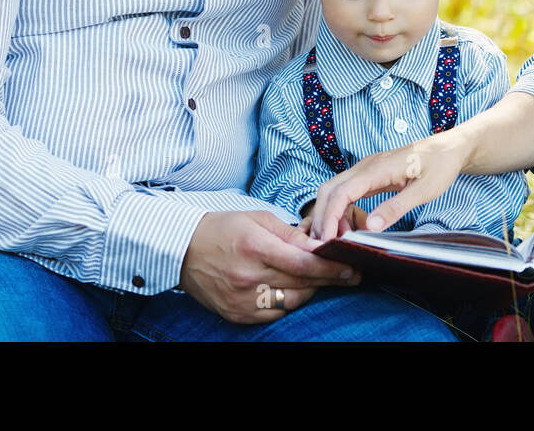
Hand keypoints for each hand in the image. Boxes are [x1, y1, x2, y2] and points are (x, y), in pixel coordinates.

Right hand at [179, 211, 359, 323]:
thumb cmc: (222, 228)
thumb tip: (319, 246)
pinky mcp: (237, 314)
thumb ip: (290, 234)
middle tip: (349, 274)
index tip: (351, 266)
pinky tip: (295, 289)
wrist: (181, 251)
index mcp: (255, 247)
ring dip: (310, 290)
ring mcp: (242, 300)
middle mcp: (249, 277)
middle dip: (328, 278)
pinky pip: (274, 313)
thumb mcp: (256, 219)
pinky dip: (288, 301)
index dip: (330, 267)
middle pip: (301, 282)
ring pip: (291, 300)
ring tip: (320, 279)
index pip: (303, 262)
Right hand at [310, 131, 471, 241]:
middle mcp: (365, 166)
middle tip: (326, 245)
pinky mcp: (369, 175)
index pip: (341, 193)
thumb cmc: (440, 166)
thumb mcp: (424, 191)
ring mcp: (366, 169)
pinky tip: (348, 226)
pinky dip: (340, 209)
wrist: (448, 148)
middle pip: (329, 190)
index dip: (329, 217)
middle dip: (322, 217)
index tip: (327, 240)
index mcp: (377, 168)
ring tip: (337, 240)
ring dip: (329, 214)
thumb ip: (396, 207)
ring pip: (334, 190)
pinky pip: (346, 191)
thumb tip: (371, 227)